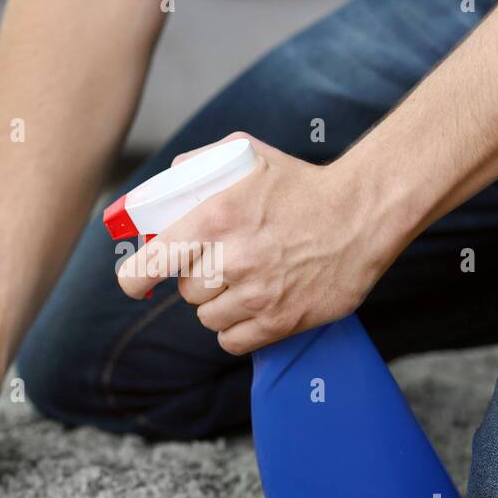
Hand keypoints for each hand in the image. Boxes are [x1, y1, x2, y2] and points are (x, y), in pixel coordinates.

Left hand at [116, 132, 397, 354]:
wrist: (360, 214)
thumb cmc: (302, 184)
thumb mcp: (245, 155)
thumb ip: (197, 165)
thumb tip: (163, 187)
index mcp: (213, 219)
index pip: (151, 265)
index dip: (136, 278)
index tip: (136, 282)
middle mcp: (231, 260)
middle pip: (187, 291)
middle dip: (200, 279)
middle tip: (225, 262)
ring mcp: (257, 295)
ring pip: (208, 318)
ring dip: (220, 304)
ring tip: (246, 282)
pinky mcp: (280, 321)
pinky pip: (233, 341)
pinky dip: (237, 329)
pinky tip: (253, 308)